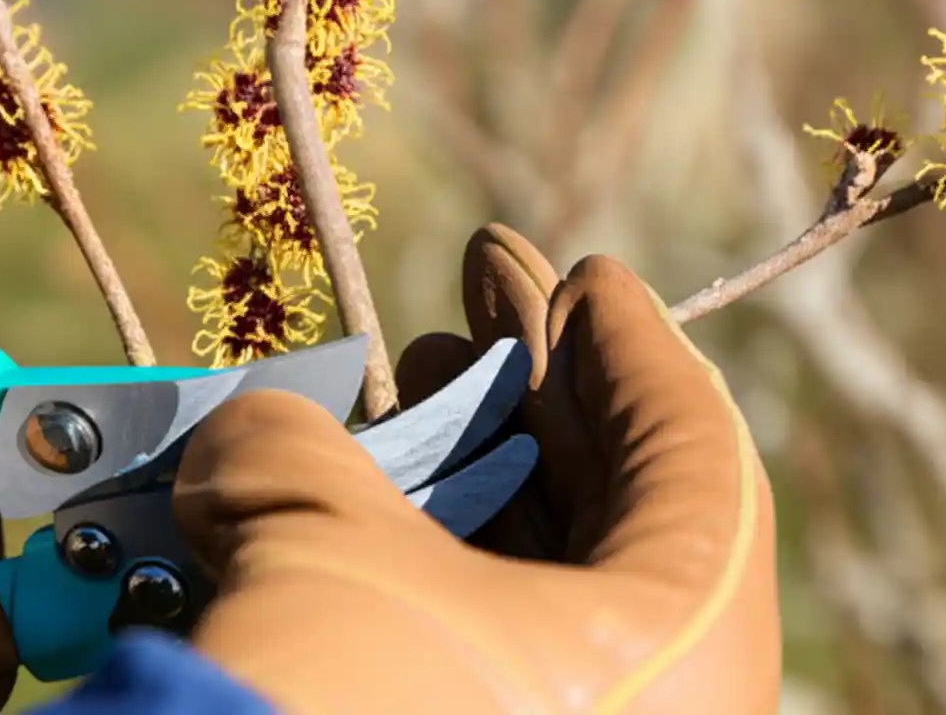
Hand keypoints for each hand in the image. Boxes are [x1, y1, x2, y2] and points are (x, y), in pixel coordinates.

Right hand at [171, 224, 779, 712]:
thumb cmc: (332, 711)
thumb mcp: (326, 551)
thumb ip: (298, 455)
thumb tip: (253, 432)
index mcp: (689, 642)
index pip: (692, 453)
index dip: (628, 347)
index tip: (577, 275)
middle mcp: (655, 704)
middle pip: (613, 508)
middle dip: (533, 392)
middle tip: (469, 305)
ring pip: (536, 578)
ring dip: (464, 472)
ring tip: (403, 385)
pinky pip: (482, 642)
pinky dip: (426, 562)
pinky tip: (358, 496)